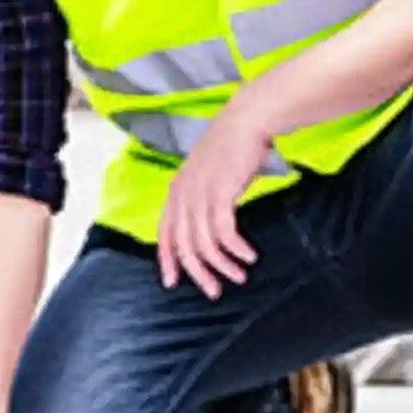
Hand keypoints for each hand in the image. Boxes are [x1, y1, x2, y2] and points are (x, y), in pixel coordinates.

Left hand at [157, 108, 270, 298]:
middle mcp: (182, 195)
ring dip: (222, 264)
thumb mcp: (206, 176)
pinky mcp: (221, 193)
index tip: (172, 283)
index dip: (166, 260)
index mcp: (175, 191)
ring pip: (203, 243)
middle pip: (183, 245)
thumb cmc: (230, 149)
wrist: (245, 121)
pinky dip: (236, 249)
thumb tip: (207, 229)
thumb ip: (201, 200)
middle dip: (198, 272)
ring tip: (239, 275)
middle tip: (214, 290)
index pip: (164, 234)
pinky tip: (249, 256)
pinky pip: (224, 233)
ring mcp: (200, 194)